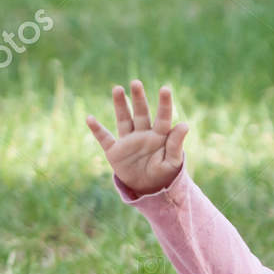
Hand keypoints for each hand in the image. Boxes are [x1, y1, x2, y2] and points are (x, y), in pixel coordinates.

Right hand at [85, 80, 188, 198]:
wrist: (148, 189)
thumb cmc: (164, 175)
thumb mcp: (172, 162)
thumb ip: (176, 144)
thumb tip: (184, 124)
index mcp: (159, 136)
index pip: (163, 117)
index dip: (164, 104)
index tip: (165, 89)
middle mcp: (143, 134)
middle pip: (141, 113)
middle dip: (139, 98)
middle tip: (136, 83)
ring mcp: (128, 141)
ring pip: (124, 119)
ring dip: (120, 105)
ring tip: (118, 88)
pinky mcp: (115, 151)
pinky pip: (104, 138)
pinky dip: (97, 129)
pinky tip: (90, 118)